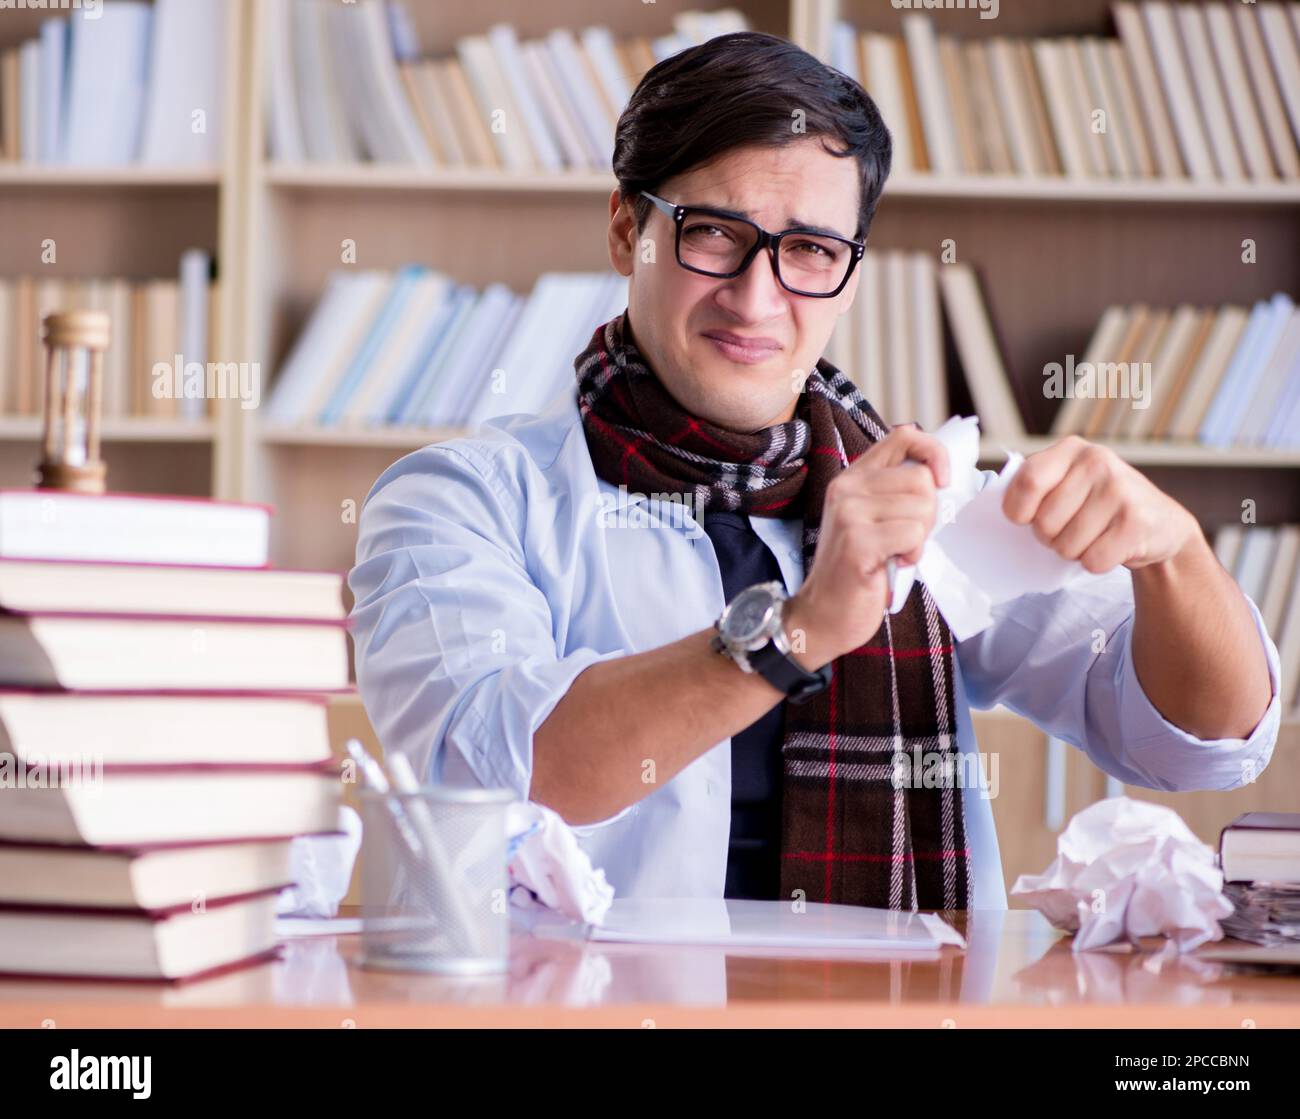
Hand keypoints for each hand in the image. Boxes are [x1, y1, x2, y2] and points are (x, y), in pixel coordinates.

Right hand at [785, 424, 948, 669]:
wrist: (823, 616)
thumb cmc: (858, 570)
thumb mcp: (874, 520)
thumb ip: (897, 493)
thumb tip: (943, 476)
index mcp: (853, 477)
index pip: (904, 434)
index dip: (934, 452)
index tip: (943, 481)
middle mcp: (846, 488)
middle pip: (921, 478)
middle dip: (929, 513)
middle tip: (907, 538)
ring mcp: (848, 513)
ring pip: (922, 506)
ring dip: (921, 537)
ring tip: (896, 553)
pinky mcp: (857, 542)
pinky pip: (913, 534)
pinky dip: (914, 554)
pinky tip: (894, 565)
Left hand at [1000, 435, 1198, 572]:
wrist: (1161, 524)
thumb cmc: (1098, 506)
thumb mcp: (1068, 482)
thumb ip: (1036, 486)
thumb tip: (1001, 509)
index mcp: (1071, 450)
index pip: (1027, 483)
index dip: (1017, 511)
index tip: (1025, 519)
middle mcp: (1097, 462)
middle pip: (1044, 522)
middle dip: (1050, 537)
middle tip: (1072, 528)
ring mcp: (1120, 490)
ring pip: (1066, 546)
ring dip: (1074, 551)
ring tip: (1094, 535)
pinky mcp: (1137, 522)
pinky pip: (1092, 560)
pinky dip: (1096, 563)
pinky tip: (1112, 546)